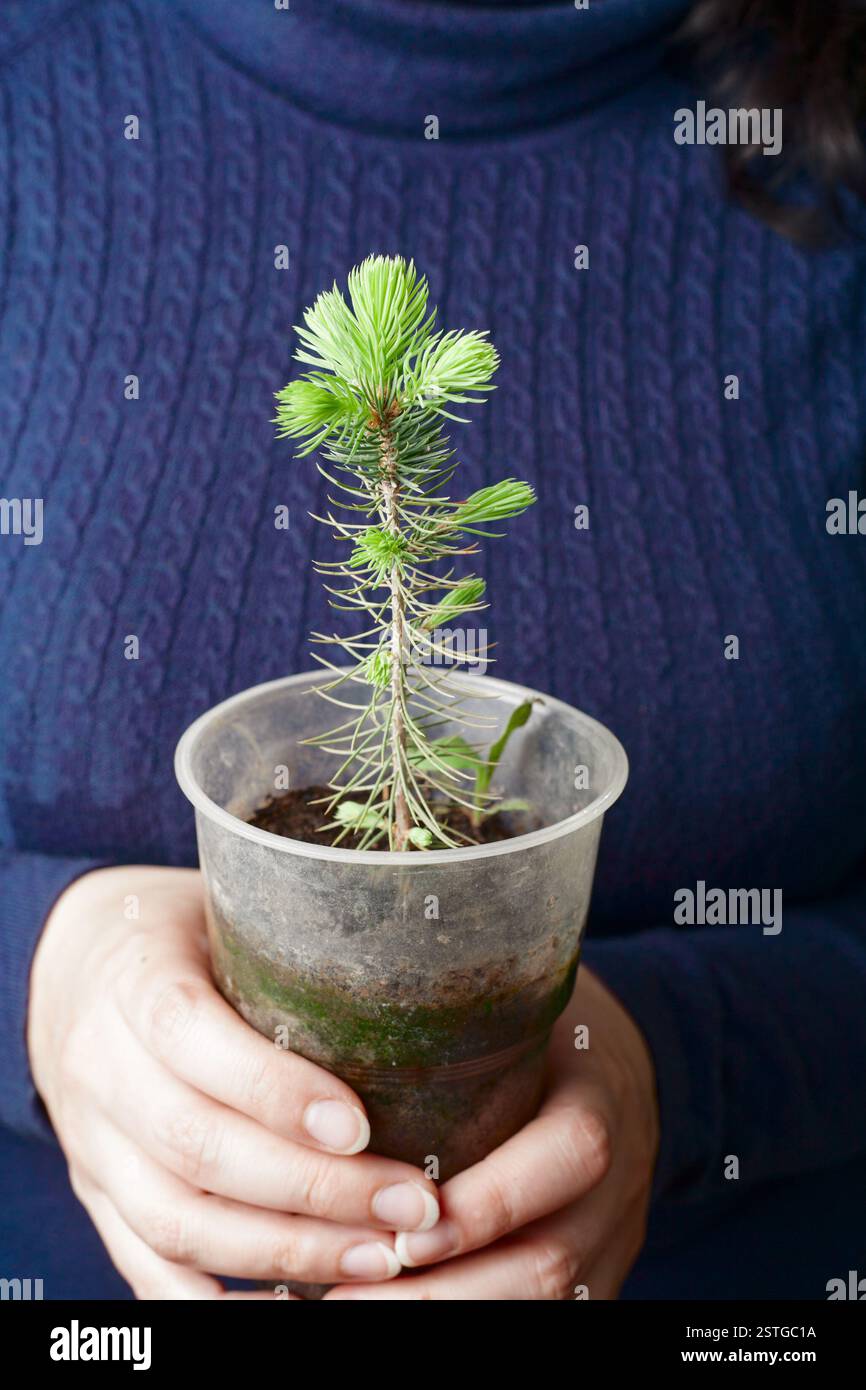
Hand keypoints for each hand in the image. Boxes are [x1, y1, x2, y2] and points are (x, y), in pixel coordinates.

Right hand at [27, 865, 439, 1298]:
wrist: (69, 967)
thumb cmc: (181, 934)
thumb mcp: (221, 910)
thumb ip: (289, 946)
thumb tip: (420, 972)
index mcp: (133, 979)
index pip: (189, 1035)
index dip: (272, 1088)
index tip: (360, 1124)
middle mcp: (101, 1066)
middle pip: (195, 1146)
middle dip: (311, 1188)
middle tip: (409, 1205)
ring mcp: (92, 1140)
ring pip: (176, 1218)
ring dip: (283, 1252)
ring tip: (380, 1258)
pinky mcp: (97, 1192)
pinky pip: (143, 1262)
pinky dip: (214, 1301)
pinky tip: (296, 1305)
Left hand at [324, 965, 658, 1299]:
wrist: (623, 1069)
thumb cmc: (539, 1028)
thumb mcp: (518, 1008)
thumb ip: (455, 1021)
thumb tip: (338, 1011)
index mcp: (600, 1098)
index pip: (570, 1153)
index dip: (490, 1201)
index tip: (399, 1227)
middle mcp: (615, 1183)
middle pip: (550, 1261)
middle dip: (445, 1292)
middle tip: (347, 1296)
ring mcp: (610, 1242)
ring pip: (547, 1303)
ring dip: (445, 1315)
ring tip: (352, 1311)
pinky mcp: (593, 1278)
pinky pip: (546, 1313)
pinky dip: (468, 1317)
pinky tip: (394, 1310)